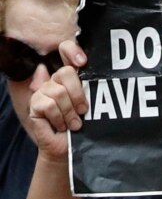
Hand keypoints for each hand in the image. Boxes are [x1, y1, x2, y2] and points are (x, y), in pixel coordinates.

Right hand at [27, 41, 89, 163]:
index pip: (65, 50)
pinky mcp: (34, 104)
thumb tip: (77, 66)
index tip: (83, 61)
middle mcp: (54, 81)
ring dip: (69, 112)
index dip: (71, 51)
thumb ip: (87, 89)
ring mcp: (42, 91)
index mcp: (69, 78)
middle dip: (78, 95)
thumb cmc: (82, 127)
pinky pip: (48, 104)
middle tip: (82, 111)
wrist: (69, 148)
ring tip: (73, 123)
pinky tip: (60, 125)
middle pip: (66, 73)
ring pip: (58, 92)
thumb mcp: (91, 107)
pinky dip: (58, 118)